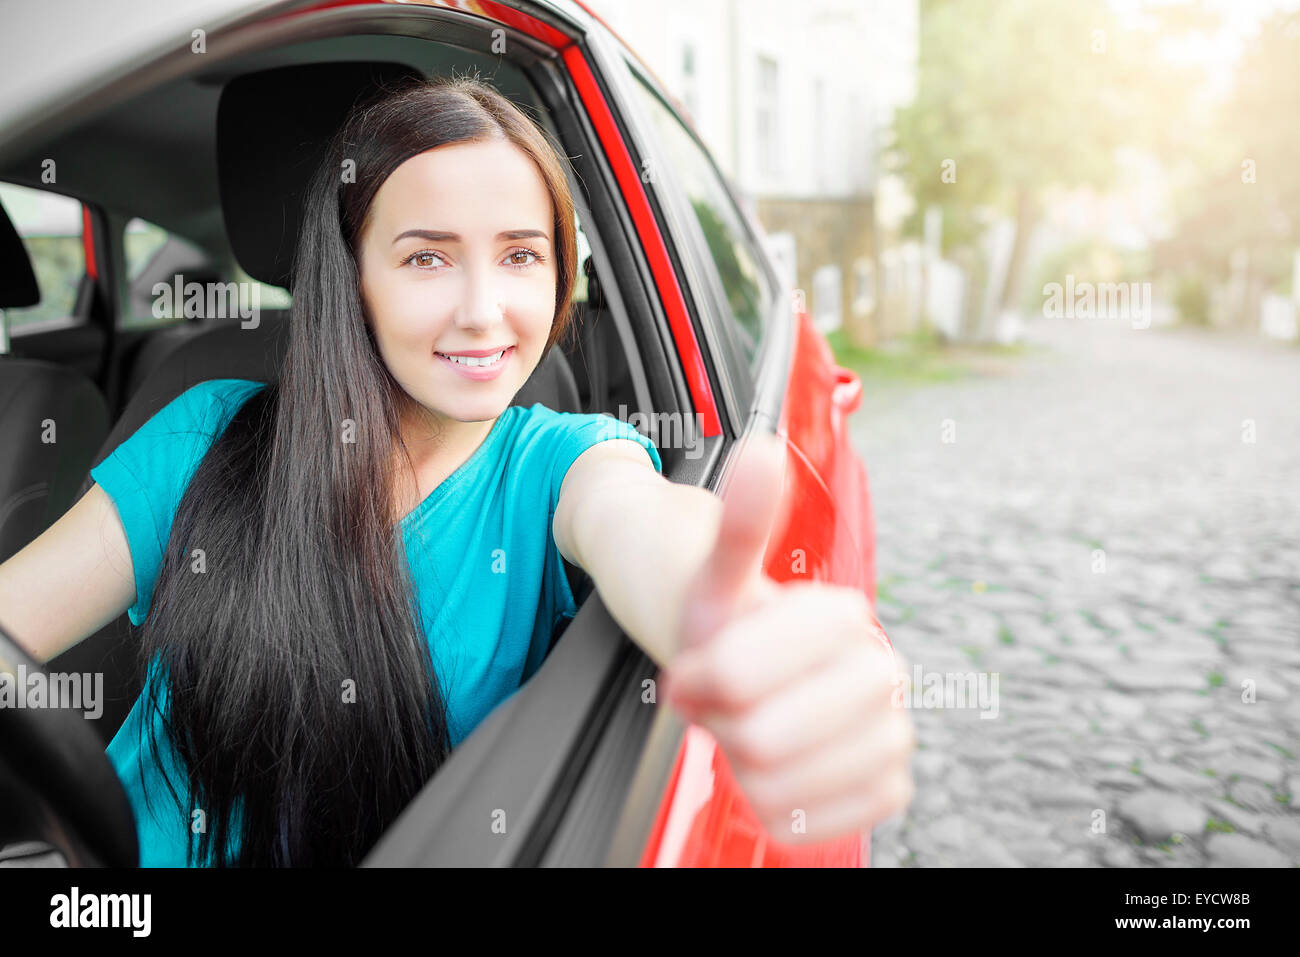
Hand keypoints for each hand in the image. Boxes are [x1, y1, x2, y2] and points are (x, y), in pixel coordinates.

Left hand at [660, 430, 914, 845]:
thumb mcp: (715, 571)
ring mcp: (890, 732)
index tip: (692, 668)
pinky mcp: (886, 786)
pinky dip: (774, 808)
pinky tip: (773, 774)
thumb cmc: (722, 616)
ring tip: (747, 727)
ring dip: (741, 767)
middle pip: (763, 739)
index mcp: (842, 618)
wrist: (738, 661)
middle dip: (721, 723)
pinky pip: (815, 825)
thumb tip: (761, 448)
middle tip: (720, 701)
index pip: (739, 676)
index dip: (698, 678)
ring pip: (782, 786)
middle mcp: (883, 672)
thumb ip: (741, 521)